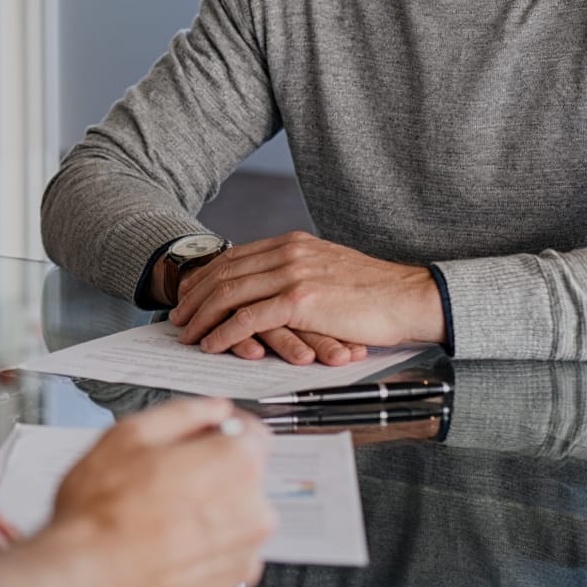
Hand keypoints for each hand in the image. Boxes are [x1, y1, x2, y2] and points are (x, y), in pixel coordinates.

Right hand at [49, 398, 275, 586]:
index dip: (224, 428)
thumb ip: (183, 413)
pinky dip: (201, 549)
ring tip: (159, 515)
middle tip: (166, 476)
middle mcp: (251, 513)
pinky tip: (164, 545)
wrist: (86, 583)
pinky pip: (221, 557)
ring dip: (207, 512)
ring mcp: (241, 558)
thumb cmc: (101, 514)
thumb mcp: (131, 434)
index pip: (253, 433)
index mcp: (235, 465)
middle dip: (212, 471)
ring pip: (232, 519)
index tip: (205, 433)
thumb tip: (209, 409)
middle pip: (243, 477)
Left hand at [170, 230, 444, 363]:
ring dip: (202, 316)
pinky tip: (212, 344)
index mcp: (292, 243)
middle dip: (195, 297)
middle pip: (224, 272)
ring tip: (186, 335)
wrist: (410, 297)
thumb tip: (270, 291)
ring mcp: (293, 274)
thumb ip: (297, 274)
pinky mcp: (300, 300)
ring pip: (230, 293)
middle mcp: (287, 252)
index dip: (205, 277)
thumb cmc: (374, 293)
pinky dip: (224, 332)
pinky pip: (249, 318)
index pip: (234, 257)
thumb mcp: (327, 271)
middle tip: (176, 318)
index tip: (189, 294)